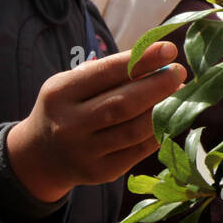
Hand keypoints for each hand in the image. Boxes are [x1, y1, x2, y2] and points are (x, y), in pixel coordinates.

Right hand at [6, 41, 186, 202]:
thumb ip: (107, 72)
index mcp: (60, 94)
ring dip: (164, 110)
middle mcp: (70, 124)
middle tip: (179, 72)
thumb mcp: (72, 85)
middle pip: (123, 104)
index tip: (168, 49)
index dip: (141, 61)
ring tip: (180, 93)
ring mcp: (85, 152)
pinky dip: (159, 132)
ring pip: (135, 130)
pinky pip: (138, 151)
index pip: (106, 73)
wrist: (42, 156)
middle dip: (158, 86)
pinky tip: (170, 117)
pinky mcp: (101, 172)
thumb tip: (157, 59)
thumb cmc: (67, 108)